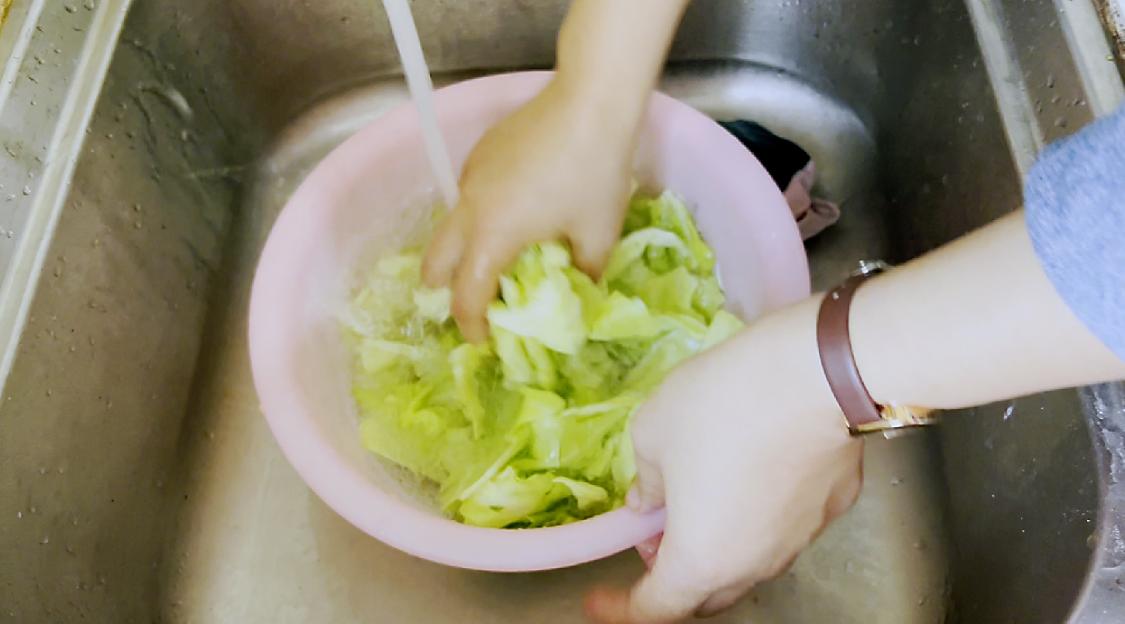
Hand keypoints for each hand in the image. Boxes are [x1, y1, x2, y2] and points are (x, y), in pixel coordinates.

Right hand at [423, 76, 634, 341]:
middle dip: (444, 289)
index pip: (466, 295)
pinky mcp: (480, 152)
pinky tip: (518, 210)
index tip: (484, 339)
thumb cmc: (596, 173)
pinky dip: (480, 215)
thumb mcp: (599, 236)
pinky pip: (469, 195)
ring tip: (501, 257)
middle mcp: (469, 208)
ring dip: (464, 250)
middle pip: (434, 261)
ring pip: (450, 225)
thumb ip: (584, 275)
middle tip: (474, 302)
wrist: (591, 102)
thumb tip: (579, 295)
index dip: (472, 324)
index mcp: (492, 236)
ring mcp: (471, 176)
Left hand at [585, 300, 862, 622]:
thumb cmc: (721, 405)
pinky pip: (783, 527)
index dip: (621, 608)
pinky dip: (756, 517)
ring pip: (748, 562)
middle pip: (706, 595)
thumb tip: (648, 500)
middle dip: (672, 577)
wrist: (816, 372)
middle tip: (650, 539)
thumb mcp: (652, 432)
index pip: (655, 609)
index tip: (600, 599)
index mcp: (701, 560)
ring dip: (716, 546)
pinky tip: (747, 476)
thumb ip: (644, 479)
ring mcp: (798, 540)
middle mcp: (753, 565)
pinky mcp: (830, 508)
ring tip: (697, 502)